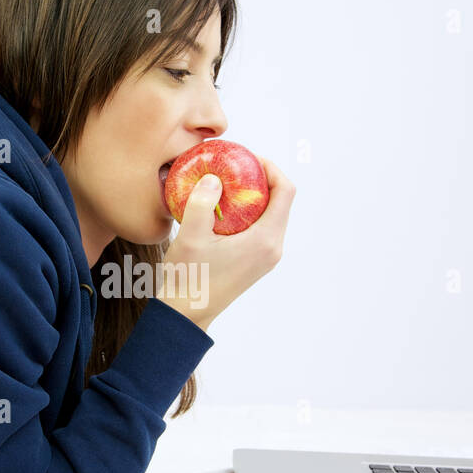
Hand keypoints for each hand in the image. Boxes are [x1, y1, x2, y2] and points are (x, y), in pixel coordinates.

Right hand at [158, 155, 295, 331]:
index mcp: (266, 240)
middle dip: (262, 179)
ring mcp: (267, 257)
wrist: (186, 315)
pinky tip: (223, 208)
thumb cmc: (188, 279)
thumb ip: (202, 203)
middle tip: (235, 166)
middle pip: (281, 201)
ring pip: (272, 214)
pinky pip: (262, 228)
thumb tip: (214, 178)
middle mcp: (273, 248)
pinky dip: (249, 212)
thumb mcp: (190, 237)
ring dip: (255, 195)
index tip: (247, 158)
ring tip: (228, 183)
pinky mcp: (257, 262)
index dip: (271, 168)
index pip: (286, 192)